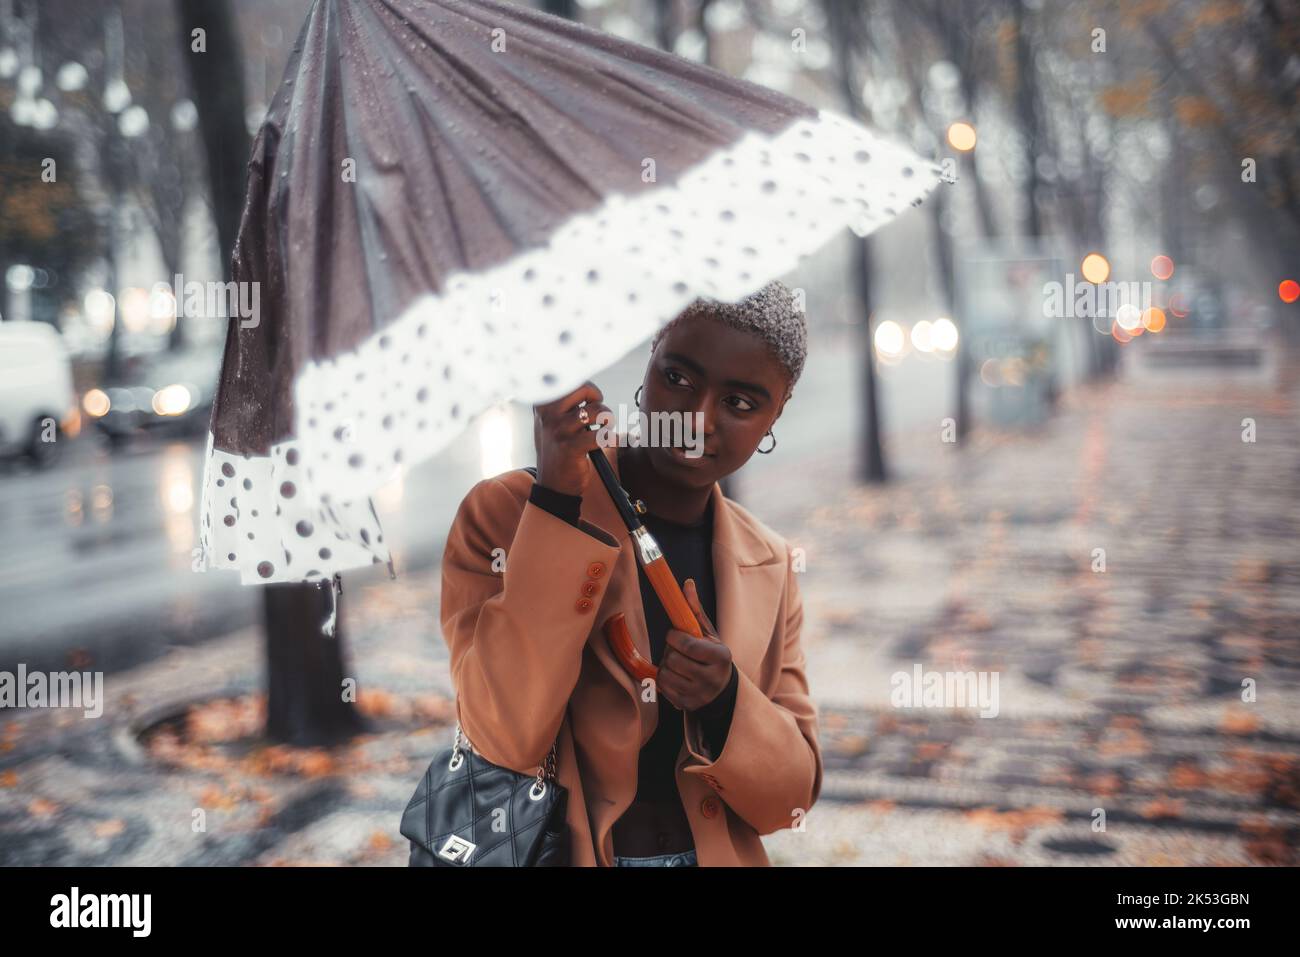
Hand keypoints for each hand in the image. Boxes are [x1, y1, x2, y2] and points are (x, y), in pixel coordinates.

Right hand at [532, 381, 612, 497]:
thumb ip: (562, 403)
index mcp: (543, 404)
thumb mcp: (550, 422)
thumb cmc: (557, 449)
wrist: (553, 484)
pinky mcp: (571, 448)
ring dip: (607, 420)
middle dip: (598, 400)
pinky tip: (607, 441)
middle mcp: (548, 415)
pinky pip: (601, 434)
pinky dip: (611, 438)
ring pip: (596, 411)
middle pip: (584, 388)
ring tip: (604, 428)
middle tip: (599, 413)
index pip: (569, 379)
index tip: (592, 398)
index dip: (587, 388)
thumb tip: (586, 385)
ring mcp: (558, 431)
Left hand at [656, 578, 732, 711]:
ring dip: (666, 666)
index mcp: (720, 656)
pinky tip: (675, 676)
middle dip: (670, 652)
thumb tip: (687, 583)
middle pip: (674, 660)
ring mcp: (700, 694)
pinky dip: (664, 680)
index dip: (673, 637)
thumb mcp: (709, 633)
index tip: (673, 635)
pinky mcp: (688, 705)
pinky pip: (663, 689)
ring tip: (677, 663)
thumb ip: (695, 610)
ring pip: (666, 675)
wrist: (722, 689)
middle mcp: (712, 678)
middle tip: (677, 650)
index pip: (688, 646)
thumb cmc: (712, 655)